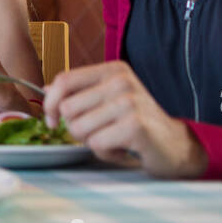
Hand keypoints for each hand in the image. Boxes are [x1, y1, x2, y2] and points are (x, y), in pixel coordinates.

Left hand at [44, 61, 207, 176]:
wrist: (177, 146)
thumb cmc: (136, 124)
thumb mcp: (107, 101)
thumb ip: (78, 93)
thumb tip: (44, 90)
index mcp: (112, 70)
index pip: (63, 81)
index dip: (50, 104)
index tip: (52, 120)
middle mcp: (121, 81)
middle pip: (67, 108)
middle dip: (76, 128)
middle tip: (100, 131)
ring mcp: (129, 101)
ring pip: (79, 128)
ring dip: (92, 142)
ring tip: (115, 138)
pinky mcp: (135, 125)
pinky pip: (96, 144)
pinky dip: (106, 153)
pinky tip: (124, 148)